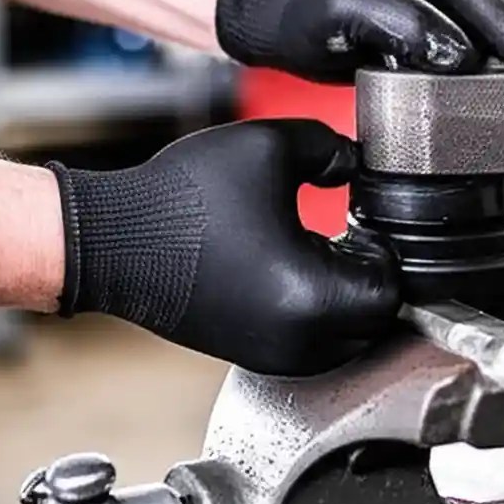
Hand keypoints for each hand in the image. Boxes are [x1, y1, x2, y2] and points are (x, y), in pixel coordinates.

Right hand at [48, 120, 400, 375]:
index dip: (388, 247)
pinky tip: (291, 266)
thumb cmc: (179, 200)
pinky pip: (312, 342)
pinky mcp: (253, 356)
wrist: (110, 239)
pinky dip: (315, 309)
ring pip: (347, 337)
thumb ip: (333, 147)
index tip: (365, 219)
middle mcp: (298, 343)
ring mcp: (274, 357)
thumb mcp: (270, 146)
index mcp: (312, 298)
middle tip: (350, 232)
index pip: (393, 288)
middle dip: (371, 273)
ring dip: (347, 295)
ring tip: (321, 248)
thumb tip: (357, 162)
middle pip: (377, 319)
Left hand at [215, 0, 503, 82]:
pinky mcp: (418, 43)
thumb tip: (456, 54)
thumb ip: (404, 24)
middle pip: (486, 17)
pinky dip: (471, 83)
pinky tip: (490, 101)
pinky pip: (453, 63)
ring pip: (474, 43)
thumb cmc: (299, 2)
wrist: (273, 28)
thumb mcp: (349, 6)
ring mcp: (427, 11)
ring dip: (496, 70)